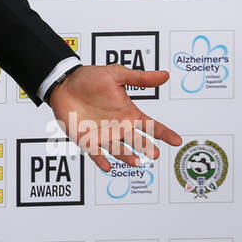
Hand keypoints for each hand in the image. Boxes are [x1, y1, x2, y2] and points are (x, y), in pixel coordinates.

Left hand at [48, 65, 181, 173]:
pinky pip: (95, 153)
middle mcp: (119, 127)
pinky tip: (106, 165)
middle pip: (137, 141)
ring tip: (135, 161)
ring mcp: (104, 135)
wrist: (64, 83)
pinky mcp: (87, 140)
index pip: (152, 125)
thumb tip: (165, 75)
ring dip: (126, 156)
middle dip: (146, 147)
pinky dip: (101, 160)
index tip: (177, 140)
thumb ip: (139, 78)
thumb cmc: (90, 78)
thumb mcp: (116, 75)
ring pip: (119, 150)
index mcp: (129, 114)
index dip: (164, 133)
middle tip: (154, 153)